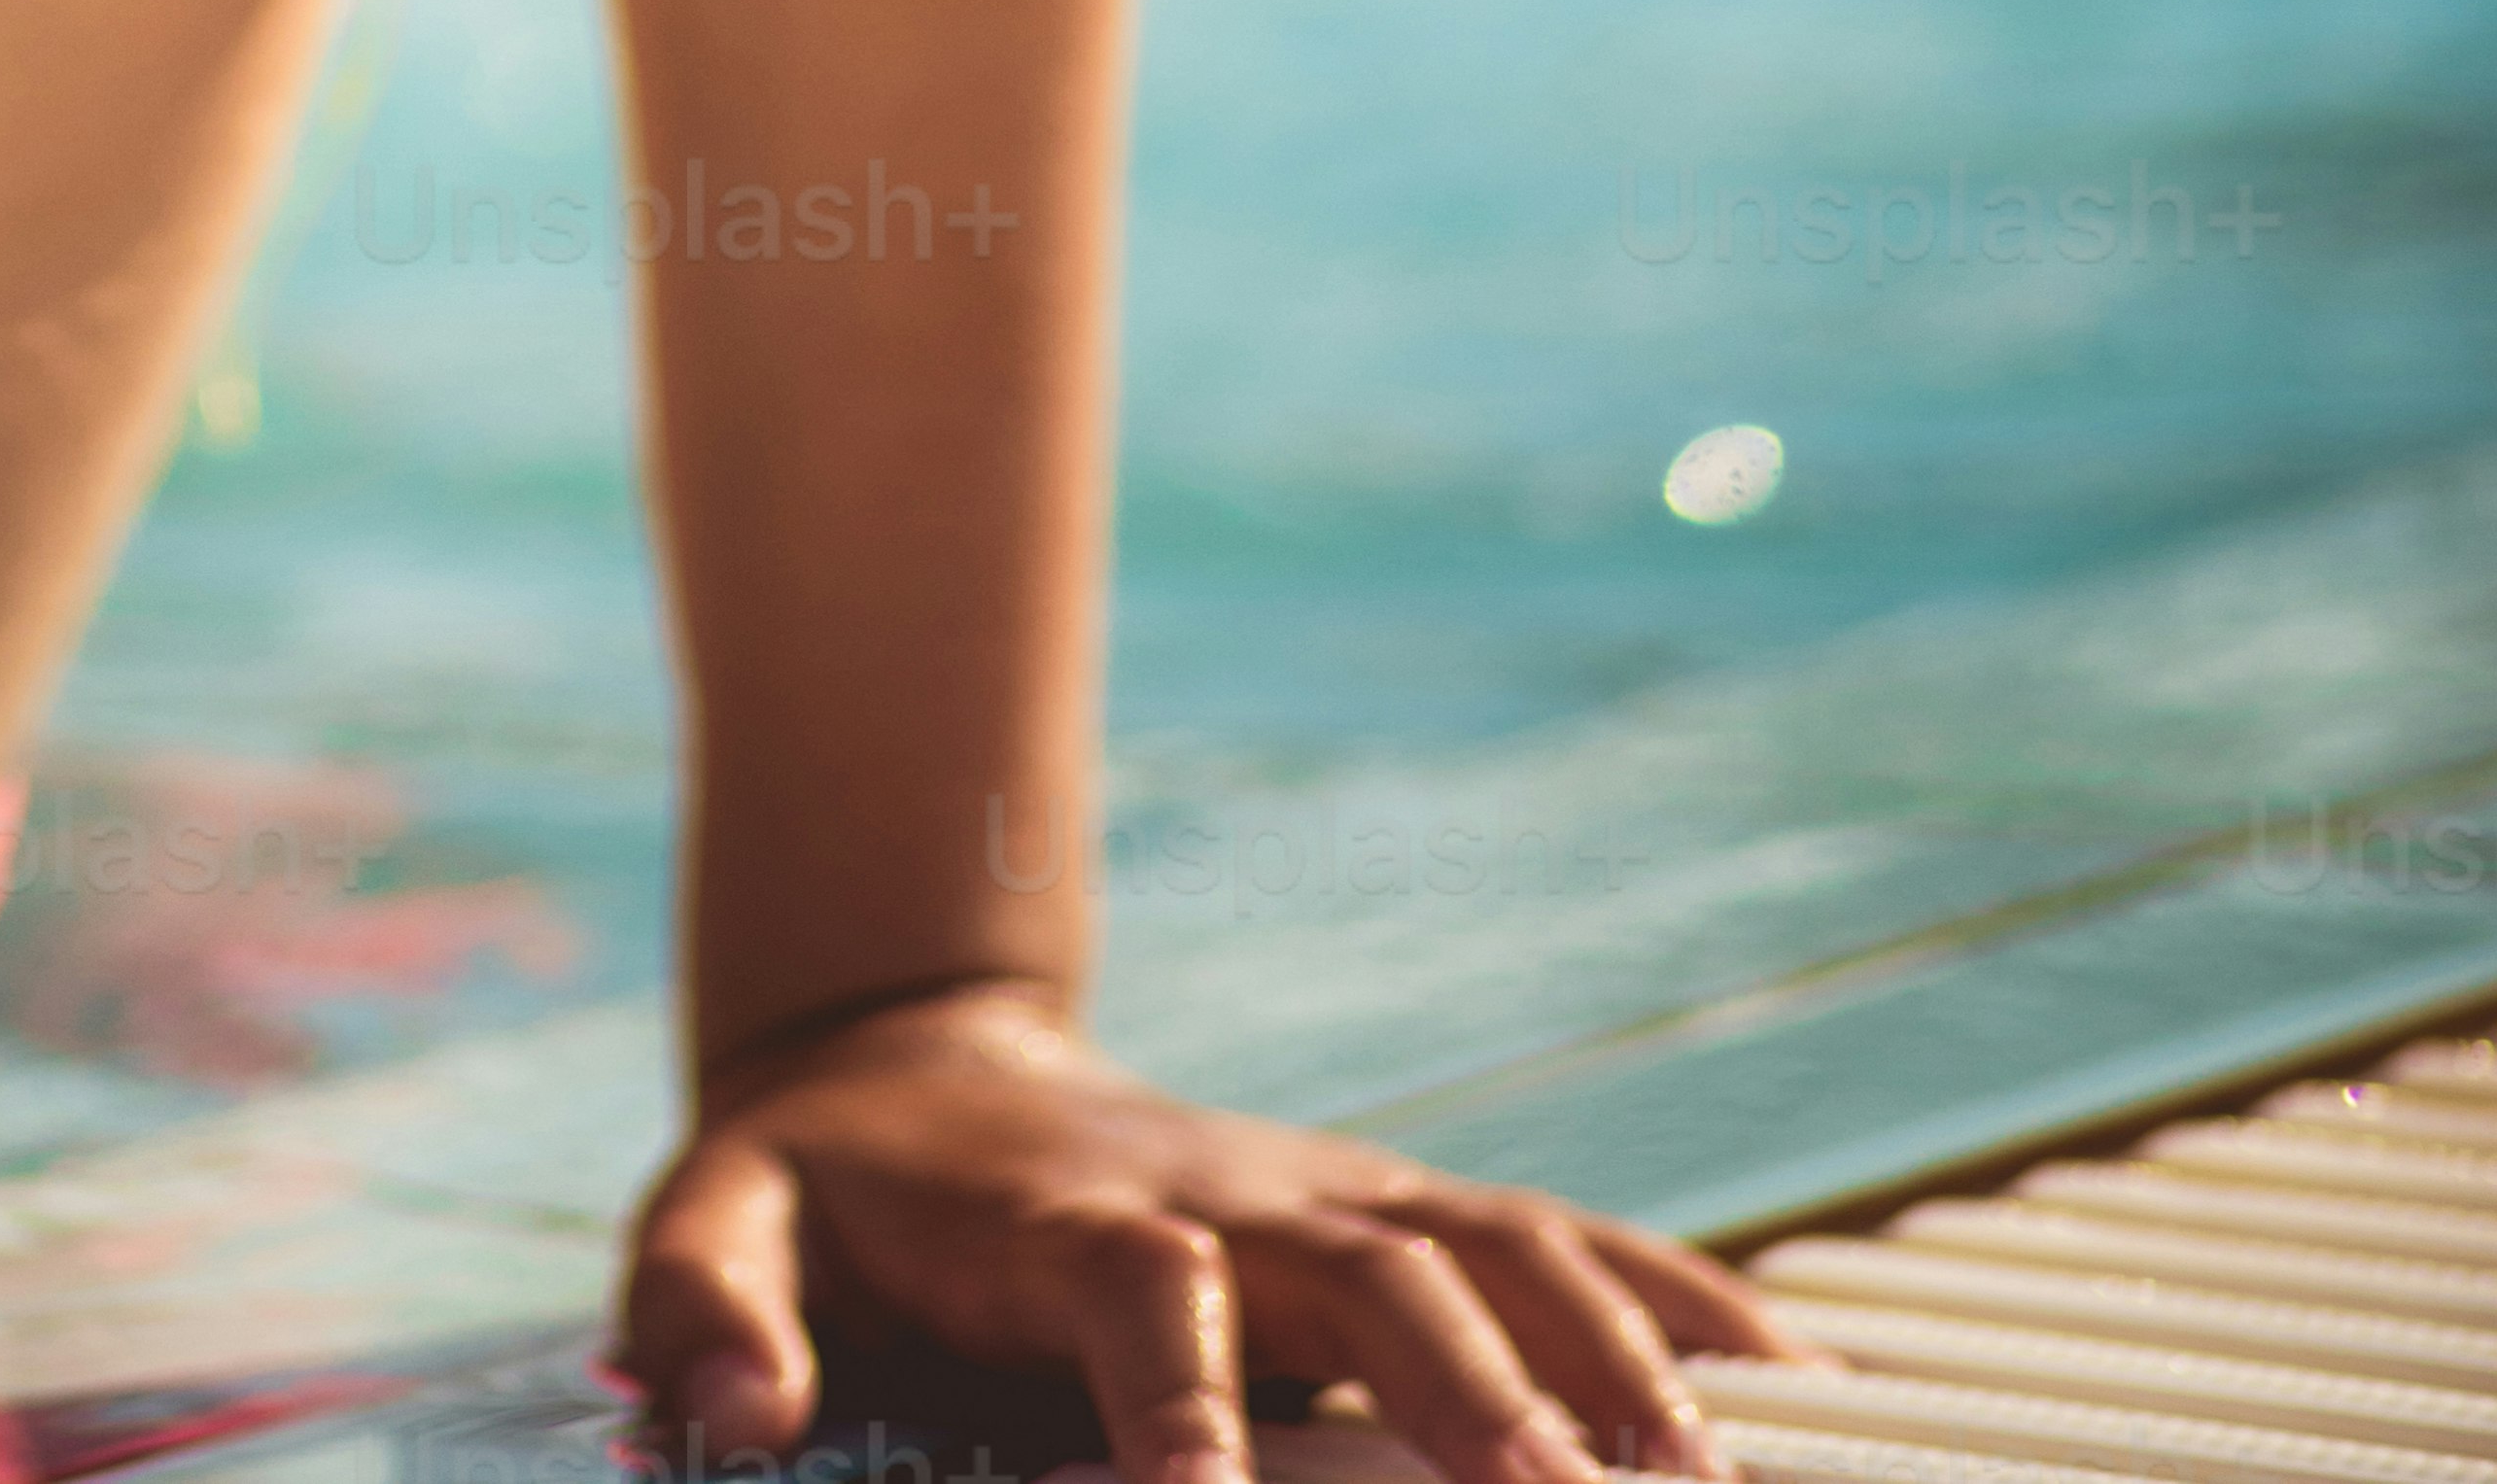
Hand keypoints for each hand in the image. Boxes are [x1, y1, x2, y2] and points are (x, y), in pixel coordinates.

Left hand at [609, 980, 1800, 1483]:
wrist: (910, 1054)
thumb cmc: (821, 1182)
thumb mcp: (712, 1219)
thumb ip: (700, 1307)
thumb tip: (729, 1420)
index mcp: (1075, 1215)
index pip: (1146, 1297)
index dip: (1181, 1399)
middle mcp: (1231, 1194)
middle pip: (1373, 1271)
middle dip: (1468, 1389)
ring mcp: (1332, 1195)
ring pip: (1495, 1250)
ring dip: (1606, 1352)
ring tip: (1710, 1477)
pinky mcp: (1397, 1212)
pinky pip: (1556, 1240)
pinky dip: (1674, 1300)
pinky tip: (1795, 1380)